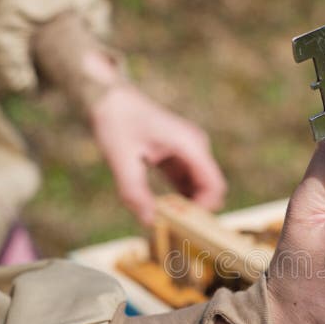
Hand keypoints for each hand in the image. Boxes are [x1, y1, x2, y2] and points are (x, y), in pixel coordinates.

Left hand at [89, 83, 226, 223]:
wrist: (110, 97)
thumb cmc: (116, 120)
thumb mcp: (121, 158)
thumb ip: (134, 192)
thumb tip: (149, 222)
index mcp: (190, 145)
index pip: (214, 185)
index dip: (205, 209)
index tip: (183, 224)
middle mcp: (196, 148)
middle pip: (210, 189)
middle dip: (196, 211)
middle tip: (172, 226)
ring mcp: (190, 152)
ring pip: (200, 188)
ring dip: (187, 206)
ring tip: (165, 218)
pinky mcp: (180, 156)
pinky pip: (188, 183)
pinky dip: (179, 198)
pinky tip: (161, 208)